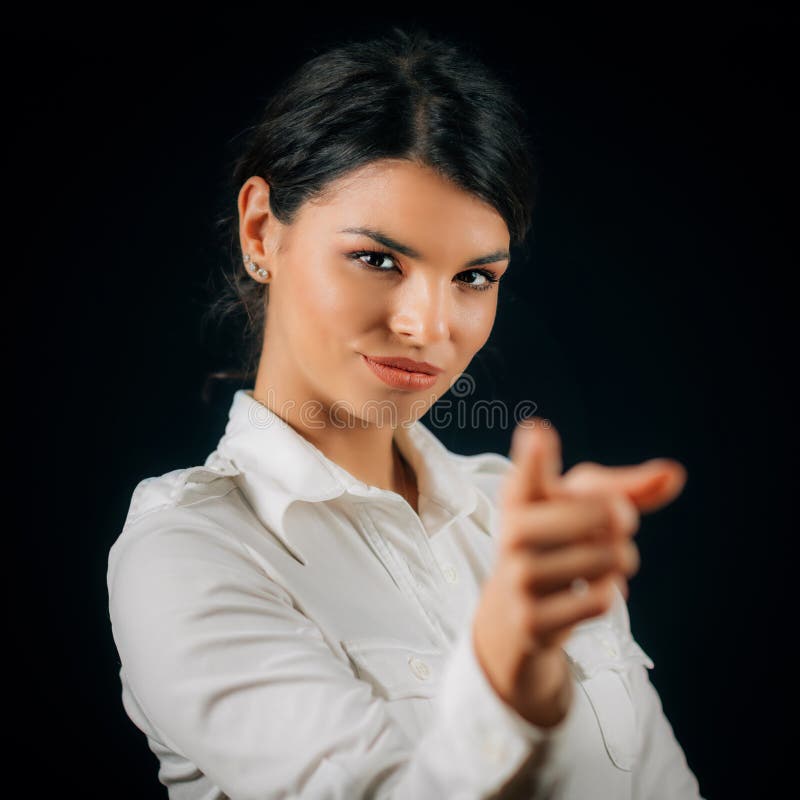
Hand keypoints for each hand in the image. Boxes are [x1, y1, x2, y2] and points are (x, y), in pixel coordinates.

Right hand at [472, 418, 685, 728]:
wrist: (510, 616)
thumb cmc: (554, 544)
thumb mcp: (578, 508)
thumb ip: (623, 488)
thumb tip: (674, 474)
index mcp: (520, 496)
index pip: (527, 473)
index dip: (534, 454)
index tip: (537, 434)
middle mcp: (512, 532)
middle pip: (602, 513)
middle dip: (622, 520)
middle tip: (612, 528)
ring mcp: (520, 577)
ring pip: (607, 557)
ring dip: (620, 560)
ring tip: (599, 563)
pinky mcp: (532, 618)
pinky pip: (601, 598)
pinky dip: (610, 593)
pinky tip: (591, 591)